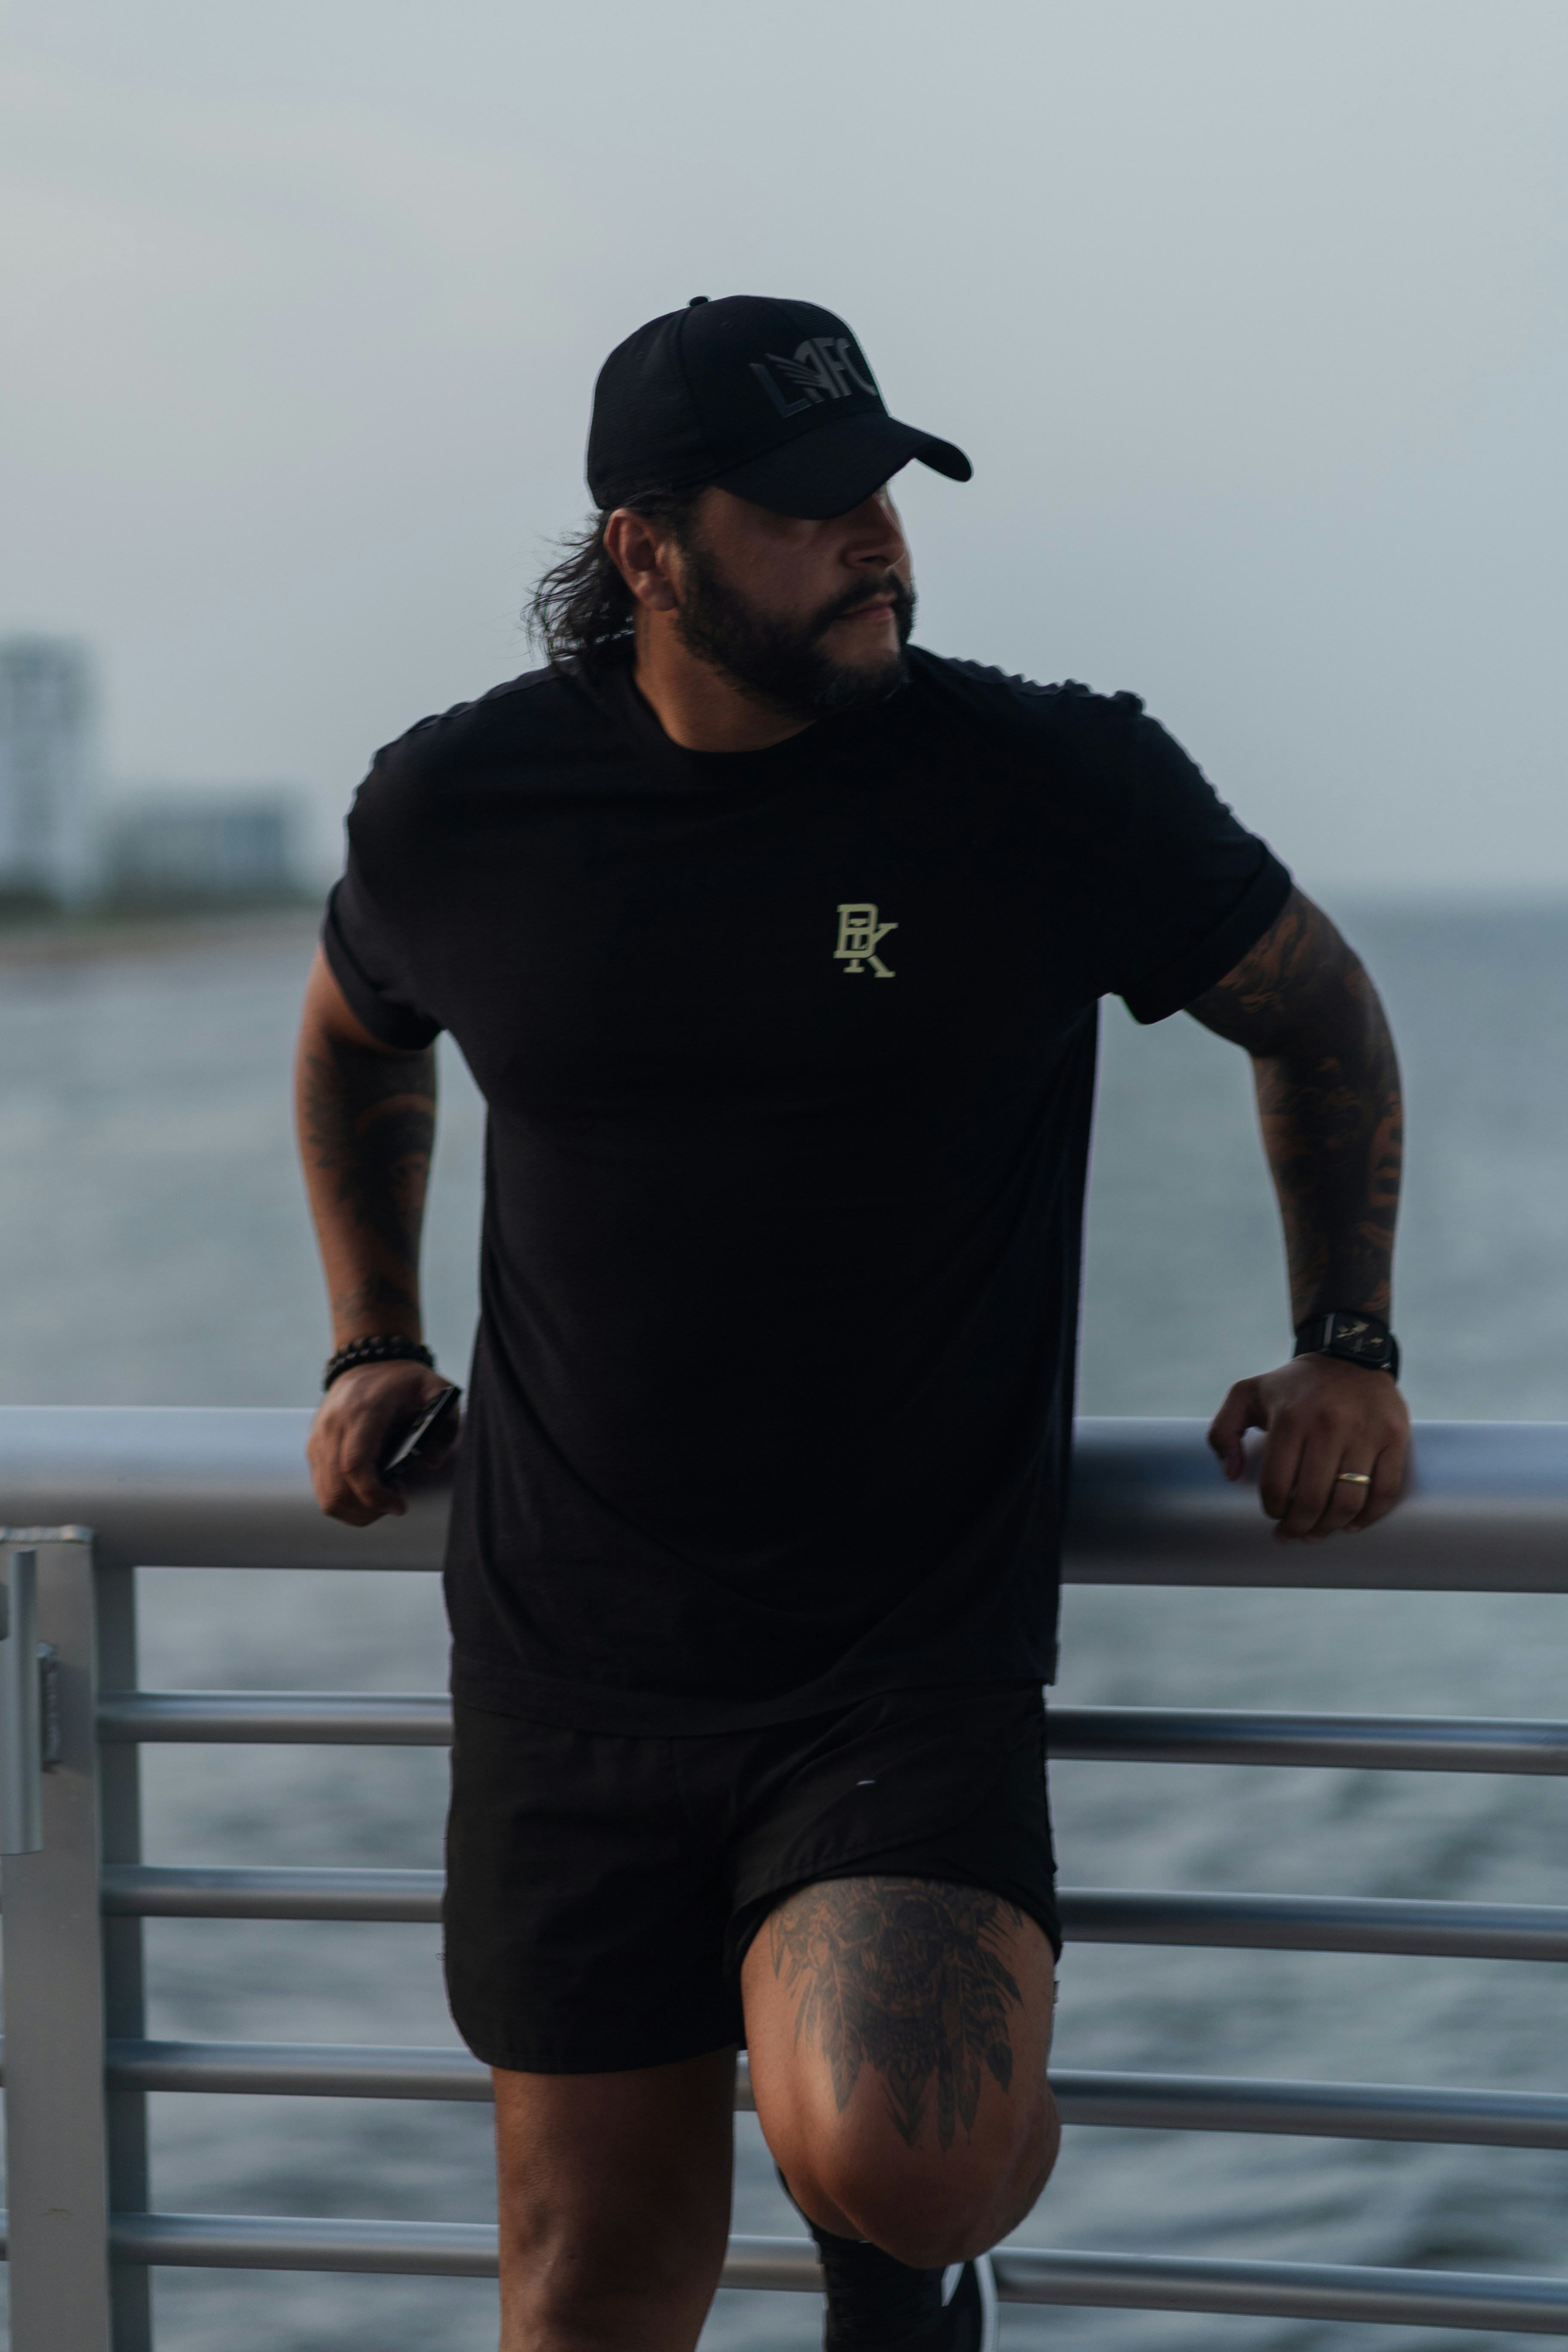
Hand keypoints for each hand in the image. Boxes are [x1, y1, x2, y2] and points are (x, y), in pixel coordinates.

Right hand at [307, 1359, 458, 1526]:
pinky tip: (368, 1492)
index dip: (375, 1495)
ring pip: (326, 1495)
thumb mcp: (435, 1390)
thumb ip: (444, 1424)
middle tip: (395, 1503)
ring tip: (383, 1497)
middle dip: (369, 1510)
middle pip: (337, 1488)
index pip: (356, 1464)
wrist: (367, 1361)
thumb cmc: (403, 1380)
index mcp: (363, 1411)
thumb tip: (432, 1461)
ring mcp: (319, 1439)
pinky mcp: (314, 1448)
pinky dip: (345, 1501)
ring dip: (356, 1510)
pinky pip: (322, 1489)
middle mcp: (334, 1426)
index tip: (400, 1506)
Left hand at [1207, 1354, 1409, 1542]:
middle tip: (1293, 1535)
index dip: (1273, 1509)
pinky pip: (1386, 1489)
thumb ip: (1223, 1431)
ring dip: (1331, 1527)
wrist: (1348, 1354)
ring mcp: (1366, 1431)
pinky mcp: (1395, 1436)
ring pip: (1349, 1500)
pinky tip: (1352, 1524)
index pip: (1278, 1483)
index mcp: (1291, 1417)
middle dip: (1299, 1526)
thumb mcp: (1246, 1394)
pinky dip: (1369, 1516)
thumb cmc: (1293, 1384)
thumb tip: (1230, 1474)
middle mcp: (1329, 1424)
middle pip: (1314, 1499)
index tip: (1273, 1515)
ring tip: (1319, 1534)